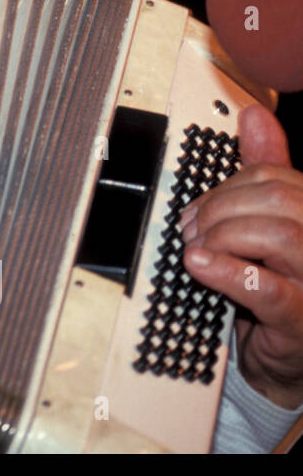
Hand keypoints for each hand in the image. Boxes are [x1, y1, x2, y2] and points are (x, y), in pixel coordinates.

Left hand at [180, 104, 302, 408]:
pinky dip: (226, 271)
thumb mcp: (269, 225)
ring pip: (278, 236)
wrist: (284, 360)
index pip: (273, 177)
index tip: (198, 210)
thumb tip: (254, 116)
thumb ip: (265, 172)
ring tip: (196, 251)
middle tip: (190, 231)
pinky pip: (266, 288)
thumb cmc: (277, 286)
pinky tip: (199, 265)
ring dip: (221, 238)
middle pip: (276, 201)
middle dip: (218, 209)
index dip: (225, 188)